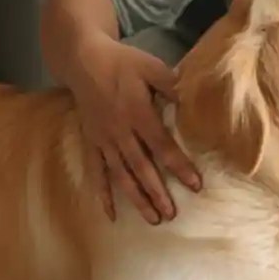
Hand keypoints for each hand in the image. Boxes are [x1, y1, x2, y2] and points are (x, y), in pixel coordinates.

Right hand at [69, 35, 201, 223]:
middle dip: (157, 192)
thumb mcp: (151, 66)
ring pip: (120, 174)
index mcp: (137, 113)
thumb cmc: (122, 63)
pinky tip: (111, 214)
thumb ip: (172, 84)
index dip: (178, 165)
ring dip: (136, 198)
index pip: (161, 145)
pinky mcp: (92, 143)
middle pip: (141, 167)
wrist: (83, 60)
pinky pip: (96, 172)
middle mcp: (120, 131)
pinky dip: (103, 194)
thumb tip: (193, 102)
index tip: (194, 184)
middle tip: (172, 214)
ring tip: (152, 219)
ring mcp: (104, 140)